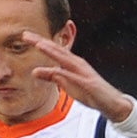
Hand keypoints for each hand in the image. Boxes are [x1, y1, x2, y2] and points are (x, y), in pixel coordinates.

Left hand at [15, 28, 132, 119]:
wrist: (111, 102)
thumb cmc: (89, 92)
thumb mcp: (66, 84)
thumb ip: (52, 77)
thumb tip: (34, 71)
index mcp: (71, 62)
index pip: (53, 50)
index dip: (39, 42)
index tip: (25, 36)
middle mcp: (77, 63)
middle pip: (56, 50)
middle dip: (41, 42)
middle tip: (25, 34)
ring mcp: (82, 72)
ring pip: (64, 59)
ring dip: (51, 51)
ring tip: (38, 44)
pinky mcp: (87, 83)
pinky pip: (73, 77)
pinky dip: (62, 72)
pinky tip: (54, 69)